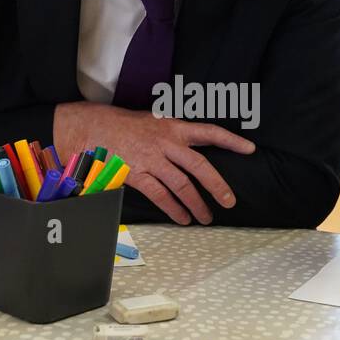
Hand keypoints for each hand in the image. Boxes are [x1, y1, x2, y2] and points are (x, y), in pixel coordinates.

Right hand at [54, 102, 255, 224]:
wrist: (91, 127)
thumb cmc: (123, 125)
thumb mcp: (153, 121)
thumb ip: (173, 135)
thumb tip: (193, 151)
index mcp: (173, 127)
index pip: (209, 131)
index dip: (231, 140)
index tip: (249, 149)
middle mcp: (166, 142)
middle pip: (199, 165)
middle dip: (217, 185)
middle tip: (229, 201)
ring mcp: (151, 158)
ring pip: (182, 184)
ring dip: (196, 204)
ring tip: (206, 217)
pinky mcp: (137, 173)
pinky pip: (160, 195)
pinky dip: (174, 209)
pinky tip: (182, 218)